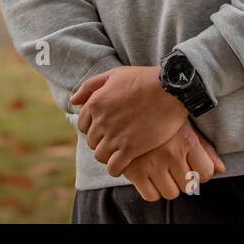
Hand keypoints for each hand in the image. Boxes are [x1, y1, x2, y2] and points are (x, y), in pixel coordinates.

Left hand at [71, 65, 188, 176]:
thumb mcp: (114, 75)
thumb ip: (90, 86)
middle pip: (91, 141)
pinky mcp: (130, 149)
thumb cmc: (144, 79)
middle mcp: (101, 121)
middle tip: (116, 139)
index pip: (83, 124)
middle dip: (101, 141)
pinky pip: (113, 167)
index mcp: (96, 103)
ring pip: (100, 155)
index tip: (105, 128)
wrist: (171, 90)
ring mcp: (115, 136)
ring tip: (120, 152)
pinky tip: (125, 163)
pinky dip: (116, 168)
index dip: (93, 127)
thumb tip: (73, 101)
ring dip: (108, 155)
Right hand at [123, 121, 226, 201]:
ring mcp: (151, 163)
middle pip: (188, 186)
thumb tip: (221, 170)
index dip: (200, 172)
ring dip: (167, 185)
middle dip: (183, 178)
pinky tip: (149, 175)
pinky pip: (150, 195)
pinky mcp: (134, 171)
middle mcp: (170, 153)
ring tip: (161, 169)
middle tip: (173, 165)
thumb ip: (205, 149)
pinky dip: (151, 189)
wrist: (127, 105)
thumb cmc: (160, 115)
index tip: (192, 165)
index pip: (205, 174)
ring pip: (170, 193)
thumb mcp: (186, 126)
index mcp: (186, 140)